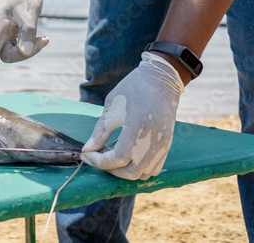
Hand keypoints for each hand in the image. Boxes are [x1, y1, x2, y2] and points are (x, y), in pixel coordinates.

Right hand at [0, 0, 47, 84]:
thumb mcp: (29, 12)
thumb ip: (27, 33)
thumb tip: (25, 53)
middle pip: (6, 54)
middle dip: (25, 53)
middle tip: (44, 39)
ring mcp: (1, 32)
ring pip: (12, 51)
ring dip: (29, 48)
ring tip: (44, 37)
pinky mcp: (7, 33)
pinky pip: (16, 45)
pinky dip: (29, 44)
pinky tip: (40, 36)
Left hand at [80, 52, 184, 179]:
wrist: (160, 80)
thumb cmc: (133, 89)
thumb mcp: (111, 107)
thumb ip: (100, 131)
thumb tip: (87, 149)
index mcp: (137, 128)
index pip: (117, 158)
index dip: (98, 161)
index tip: (86, 154)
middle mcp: (153, 141)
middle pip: (131, 172)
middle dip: (110, 169)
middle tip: (97, 156)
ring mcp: (163, 145)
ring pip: (144, 173)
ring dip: (125, 170)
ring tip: (112, 154)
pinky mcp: (167, 145)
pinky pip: (154, 168)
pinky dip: (139, 168)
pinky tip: (127, 155)